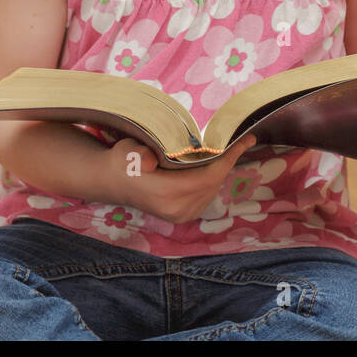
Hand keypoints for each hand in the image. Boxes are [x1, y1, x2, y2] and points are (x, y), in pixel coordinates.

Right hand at [99, 135, 257, 224]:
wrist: (112, 181)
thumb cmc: (122, 160)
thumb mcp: (127, 150)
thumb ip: (139, 154)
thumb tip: (150, 161)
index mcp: (166, 194)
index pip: (208, 176)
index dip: (228, 158)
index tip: (244, 140)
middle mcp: (176, 209)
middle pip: (214, 183)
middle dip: (228, 161)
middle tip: (241, 140)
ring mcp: (180, 215)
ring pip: (212, 190)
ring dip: (221, 170)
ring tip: (228, 150)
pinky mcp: (181, 216)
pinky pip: (206, 195)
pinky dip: (213, 179)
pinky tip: (213, 165)